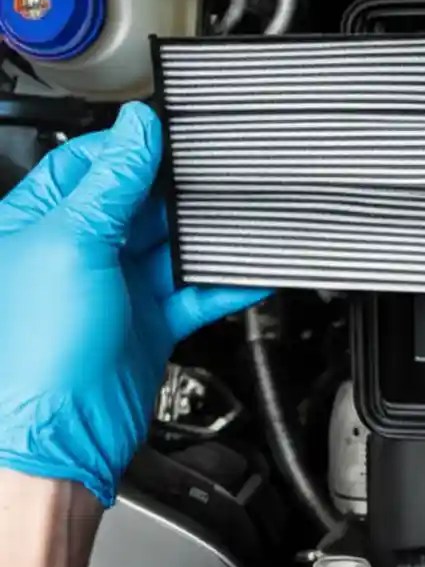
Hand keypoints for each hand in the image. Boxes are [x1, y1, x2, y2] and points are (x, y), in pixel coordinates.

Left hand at [0, 103, 267, 505]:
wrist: (58, 440)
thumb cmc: (32, 353)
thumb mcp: (70, 245)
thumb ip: (110, 182)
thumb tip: (137, 126)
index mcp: (36, 225)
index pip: (86, 163)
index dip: (128, 147)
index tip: (168, 134)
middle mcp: (74, 254)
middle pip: (136, 202)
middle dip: (173, 193)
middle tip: (207, 180)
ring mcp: (114, 289)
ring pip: (171, 246)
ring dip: (204, 239)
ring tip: (235, 224)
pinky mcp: (148, 323)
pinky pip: (195, 293)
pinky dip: (224, 285)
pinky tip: (250, 274)